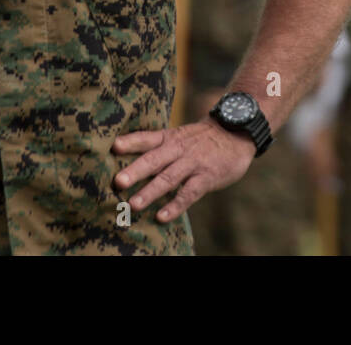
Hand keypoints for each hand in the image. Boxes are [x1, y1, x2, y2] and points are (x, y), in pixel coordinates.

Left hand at [112, 119, 255, 221]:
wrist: (237, 133)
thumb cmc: (202, 139)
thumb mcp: (180, 135)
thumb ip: (159, 147)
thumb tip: (129, 162)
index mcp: (170, 138)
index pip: (147, 138)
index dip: (130, 142)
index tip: (113, 147)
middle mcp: (179, 149)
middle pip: (154, 159)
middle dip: (135, 171)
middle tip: (117, 182)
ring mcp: (193, 163)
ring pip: (169, 177)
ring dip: (151, 191)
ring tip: (134, 204)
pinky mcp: (207, 177)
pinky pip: (189, 193)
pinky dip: (175, 205)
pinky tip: (162, 216)